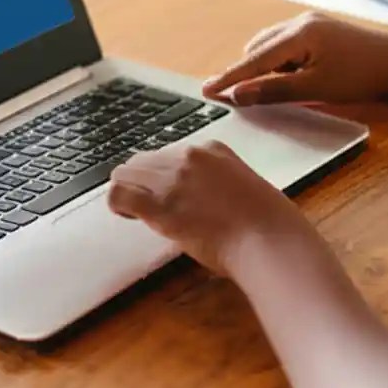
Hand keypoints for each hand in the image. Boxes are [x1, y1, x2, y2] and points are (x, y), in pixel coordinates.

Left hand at [106, 140, 315, 275]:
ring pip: (125, 173)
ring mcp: (172, 178)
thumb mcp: (245, 186)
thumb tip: (203, 198)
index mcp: (211, 149)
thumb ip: (219, 184)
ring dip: (129, 191)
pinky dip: (119, 206)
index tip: (172, 194)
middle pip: (143, 160)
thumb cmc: (268, 222)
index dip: (166, 176)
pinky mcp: (159, 204)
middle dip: (143, 182)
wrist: (268, 238)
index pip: (170, 154)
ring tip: (139, 213)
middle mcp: (188, 156)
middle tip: (152, 205)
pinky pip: (119, 195)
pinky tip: (130, 217)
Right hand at [201, 11, 387, 105]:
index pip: (253, 59)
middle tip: (226, 95)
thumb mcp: (317, 88)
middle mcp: (300, 23)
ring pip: (271, 48)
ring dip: (262, 68)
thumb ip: (275, 91)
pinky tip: (285, 80)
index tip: (205, 90)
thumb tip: (239, 94)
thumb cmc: (363, 75)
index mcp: (298, 33)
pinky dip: (278, 64)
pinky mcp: (320, 32)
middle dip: (243, 72)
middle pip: (258, 50)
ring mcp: (311, 25)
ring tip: (257, 91)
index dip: (228, 78)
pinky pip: (287, 47)